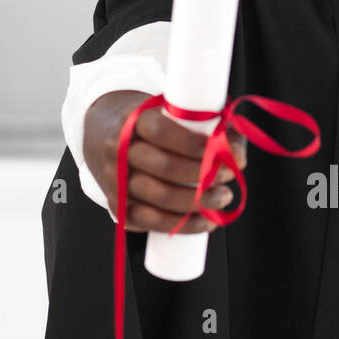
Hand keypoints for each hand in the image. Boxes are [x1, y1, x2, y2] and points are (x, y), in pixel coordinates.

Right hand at [82, 89, 246, 232]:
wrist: (101, 132)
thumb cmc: (149, 122)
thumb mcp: (170, 112)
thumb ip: (209, 126)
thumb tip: (237, 157)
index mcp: (132, 119)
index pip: (161, 131)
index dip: (193, 144)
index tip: (221, 151)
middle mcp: (118, 149)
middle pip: (163, 167)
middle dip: (203, 177)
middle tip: (227, 179)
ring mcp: (113, 179)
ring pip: (157, 199)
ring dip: (196, 205)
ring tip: (222, 199)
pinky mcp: (116, 203)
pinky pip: (147, 221)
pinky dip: (179, 226)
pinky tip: (204, 221)